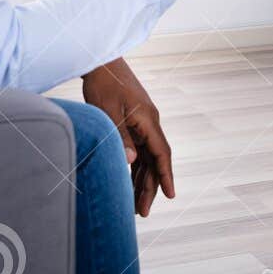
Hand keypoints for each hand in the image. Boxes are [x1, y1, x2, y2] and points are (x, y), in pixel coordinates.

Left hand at [82, 58, 174, 216]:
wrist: (101, 61)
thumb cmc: (104, 84)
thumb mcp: (109, 113)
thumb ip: (121, 138)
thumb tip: (131, 161)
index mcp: (148, 120)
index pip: (162, 153)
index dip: (166, 176)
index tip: (171, 196)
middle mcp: (149, 122)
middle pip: (154, 159)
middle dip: (150, 186)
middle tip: (141, 212)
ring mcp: (142, 121)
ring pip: (146, 156)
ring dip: (142, 179)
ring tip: (134, 204)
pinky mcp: (133, 121)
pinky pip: (138, 148)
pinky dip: (135, 166)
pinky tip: (129, 180)